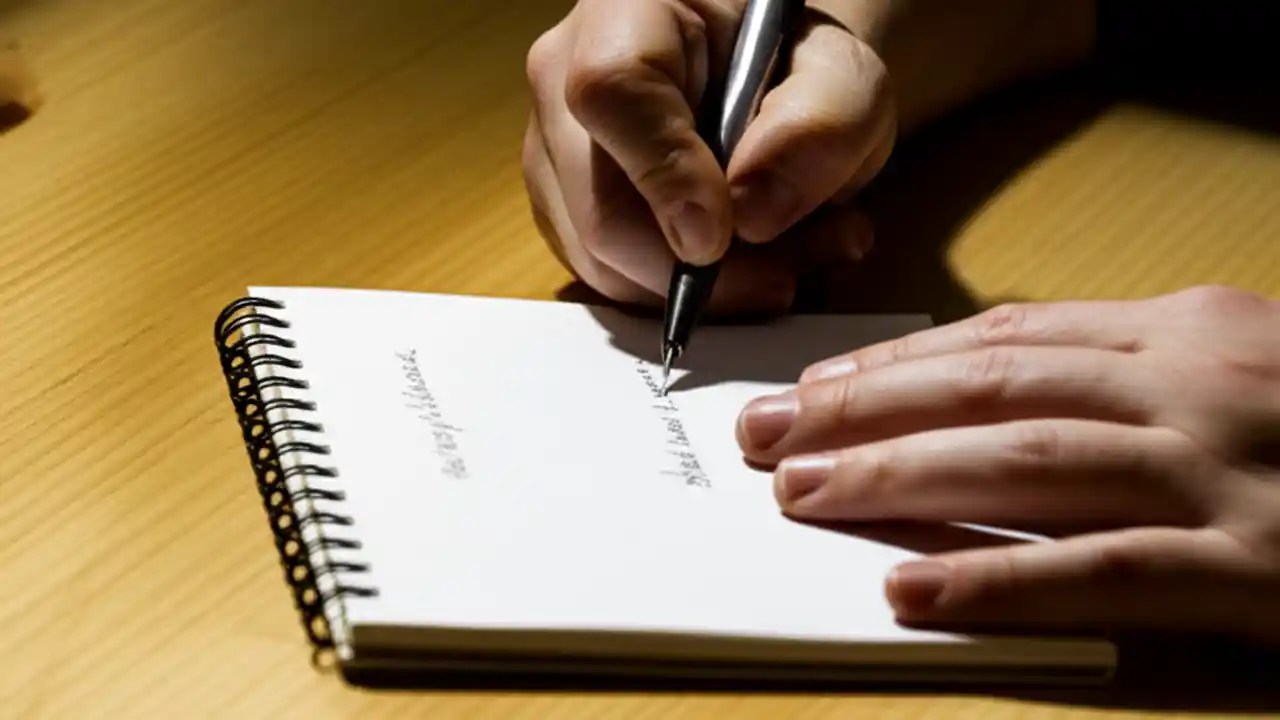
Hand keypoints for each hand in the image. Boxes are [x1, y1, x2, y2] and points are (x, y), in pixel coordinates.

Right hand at [522, 0, 894, 314]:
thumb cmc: (798, 64)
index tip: (723, 235)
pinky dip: (682, 293)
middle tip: (787, 276)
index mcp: (629, 7)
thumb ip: (819, 129)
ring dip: (703, 290)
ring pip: (601, 259)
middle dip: (699, 270)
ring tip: (786, 261)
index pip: (613, 91)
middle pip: (597, 205)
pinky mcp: (562, 207)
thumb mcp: (845, 80)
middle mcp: (563, 73)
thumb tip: (750, 215)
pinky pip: (610, 279)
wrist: (767, 77)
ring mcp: (551, 147)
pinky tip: (744, 266)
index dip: (665, 175)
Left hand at [736, 285, 1279, 644]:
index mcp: (1186, 329)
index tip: (811, 386)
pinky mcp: (1256, 568)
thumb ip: (1117, 377)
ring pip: (1026, 459)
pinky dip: (998, 579)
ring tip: (801, 494)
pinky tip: (910, 588)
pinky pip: (1102, 571)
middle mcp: (1196, 382)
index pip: (1003, 335)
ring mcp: (1227, 471)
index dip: (893, 362)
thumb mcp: (1231, 374)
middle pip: (992, 383)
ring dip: (899, 475)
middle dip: (864, 408)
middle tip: (766, 434)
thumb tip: (980, 399)